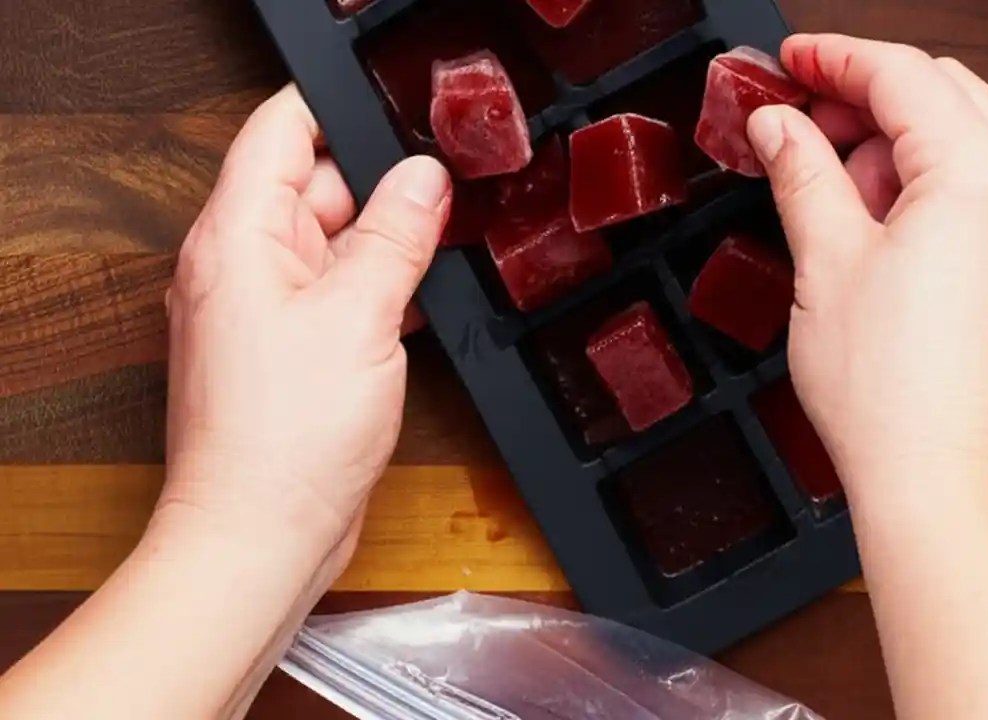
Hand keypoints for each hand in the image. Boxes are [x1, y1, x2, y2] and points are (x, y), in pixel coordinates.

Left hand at [161, 86, 451, 564]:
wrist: (260, 536)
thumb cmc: (284, 440)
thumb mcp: (360, 317)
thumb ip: (396, 237)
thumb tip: (425, 178)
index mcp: (238, 237)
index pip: (280, 132)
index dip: (342, 115)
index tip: (405, 123)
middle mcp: (242, 266)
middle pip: (317, 186)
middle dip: (381, 191)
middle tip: (441, 210)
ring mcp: (264, 310)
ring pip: (335, 244)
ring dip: (385, 251)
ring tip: (429, 271)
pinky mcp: (288, 352)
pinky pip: (337, 295)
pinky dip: (377, 295)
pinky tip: (416, 312)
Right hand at [748, 35, 987, 495]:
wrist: (951, 492)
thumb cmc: (894, 399)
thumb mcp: (826, 265)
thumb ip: (803, 173)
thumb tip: (779, 126)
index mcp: (984, 173)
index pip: (903, 74)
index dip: (835, 59)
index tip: (791, 62)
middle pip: (946, 95)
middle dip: (868, 99)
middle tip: (800, 127)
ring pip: (970, 141)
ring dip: (900, 145)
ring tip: (835, 195)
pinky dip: (936, 187)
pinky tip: (883, 229)